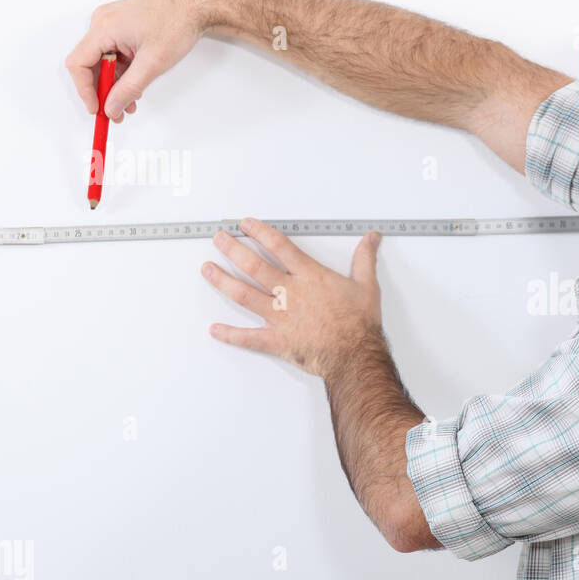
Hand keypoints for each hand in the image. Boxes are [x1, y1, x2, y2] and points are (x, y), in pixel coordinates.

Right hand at [65, 0, 216, 122]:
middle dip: (103, 90)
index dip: (85, 90)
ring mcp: (112, 22)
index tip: (97, 109)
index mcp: (104, 27)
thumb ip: (129, 88)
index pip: (78, 64)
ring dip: (114, 83)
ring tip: (131, 102)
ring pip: (103, 60)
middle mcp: (102, 22)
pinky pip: (113, 52)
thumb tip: (111, 107)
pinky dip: (122, 71)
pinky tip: (135, 86)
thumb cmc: (177, 23)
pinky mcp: (122, 25)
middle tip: (115, 112)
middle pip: (89, 63)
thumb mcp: (153, 63)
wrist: (196, 3)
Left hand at [202, 218, 384, 378]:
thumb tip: (371, 238)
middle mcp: (289, 293)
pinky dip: (230, 335)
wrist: (355, 355)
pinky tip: (215, 330)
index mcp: (309, 277)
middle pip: (254, 266)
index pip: (279, 246)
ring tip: (207, 269)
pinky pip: (248, 337)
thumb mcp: (367, 286)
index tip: (245, 225)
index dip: (260, 232)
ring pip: (244, 295)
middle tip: (219, 239)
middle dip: (233, 249)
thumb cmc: (359, 324)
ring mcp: (280, 316)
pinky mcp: (277, 340)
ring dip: (222, 281)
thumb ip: (364, 259)